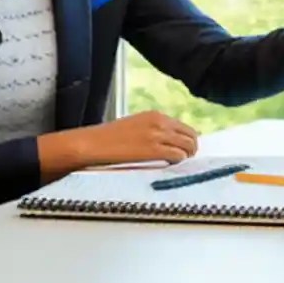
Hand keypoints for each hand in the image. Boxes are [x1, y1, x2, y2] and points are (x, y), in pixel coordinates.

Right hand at [74, 110, 199, 165]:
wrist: (92, 143)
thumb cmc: (109, 139)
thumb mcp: (135, 126)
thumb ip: (153, 130)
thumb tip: (168, 142)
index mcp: (156, 116)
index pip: (184, 127)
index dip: (187, 140)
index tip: (184, 150)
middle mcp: (160, 122)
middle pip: (191, 136)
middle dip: (191, 149)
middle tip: (185, 160)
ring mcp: (158, 135)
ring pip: (188, 146)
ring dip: (186, 157)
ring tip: (177, 165)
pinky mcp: (153, 150)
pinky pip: (178, 156)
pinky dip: (178, 162)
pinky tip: (170, 166)